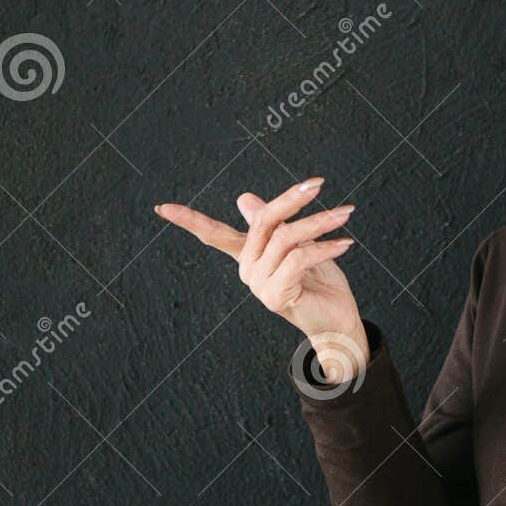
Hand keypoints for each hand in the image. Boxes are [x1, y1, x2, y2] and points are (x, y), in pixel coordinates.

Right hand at [154, 177, 366, 379]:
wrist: (337, 321)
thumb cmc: (319, 282)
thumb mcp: (297, 245)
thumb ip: (273, 223)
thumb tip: (243, 198)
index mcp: (248, 255)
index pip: (214, 234)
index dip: (189, 220)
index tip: (160, 208)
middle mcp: (248, 270)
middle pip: (263, 221)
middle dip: (291, 199)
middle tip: (317, 184)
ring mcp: (259, 285)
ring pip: (285, 238)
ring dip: (318, 222)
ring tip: (344, 214)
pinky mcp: (276, 296)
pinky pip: (299, 259)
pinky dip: (325, 247)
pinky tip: (345, 243)